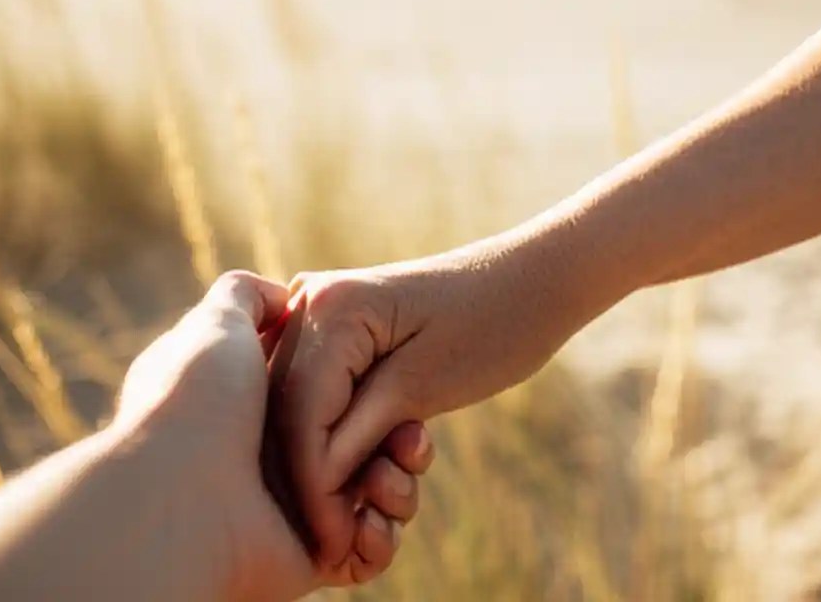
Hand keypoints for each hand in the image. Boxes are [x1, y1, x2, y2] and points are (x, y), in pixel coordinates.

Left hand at [118, 271, 434, 599]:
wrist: (178, 493)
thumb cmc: (199, 400)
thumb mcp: (217, 324)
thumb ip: (247, 296)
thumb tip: (283, 296)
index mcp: (261, 409)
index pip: (339, 397)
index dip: (374, 387)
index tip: (397, 376)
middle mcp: (278, 460)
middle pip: (367, 446)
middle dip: (401, 440)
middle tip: (412, 434)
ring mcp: (296, 512)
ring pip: (376, 497)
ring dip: (397, 488)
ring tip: (389, 480)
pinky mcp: (309, 559)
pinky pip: (367, 550)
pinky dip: (381, 536)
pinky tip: (373, 519)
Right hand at [271, 251, 566, 566]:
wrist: (534, 277)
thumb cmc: (495, 324)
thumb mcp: (427, 385)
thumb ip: (360, 431)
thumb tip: (312, 484)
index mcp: (331, 307)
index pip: (297, 415)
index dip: (312, 487)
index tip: (334, 543)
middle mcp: (309, 300)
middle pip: (286, 412)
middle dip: (317, 479)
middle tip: (352, 535)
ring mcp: (319, 312)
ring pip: (299, 407)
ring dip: (334, 458)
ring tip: (387, 487)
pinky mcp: (337, 329)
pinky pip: (322, 393)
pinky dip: (345, 434)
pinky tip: (384, 459)